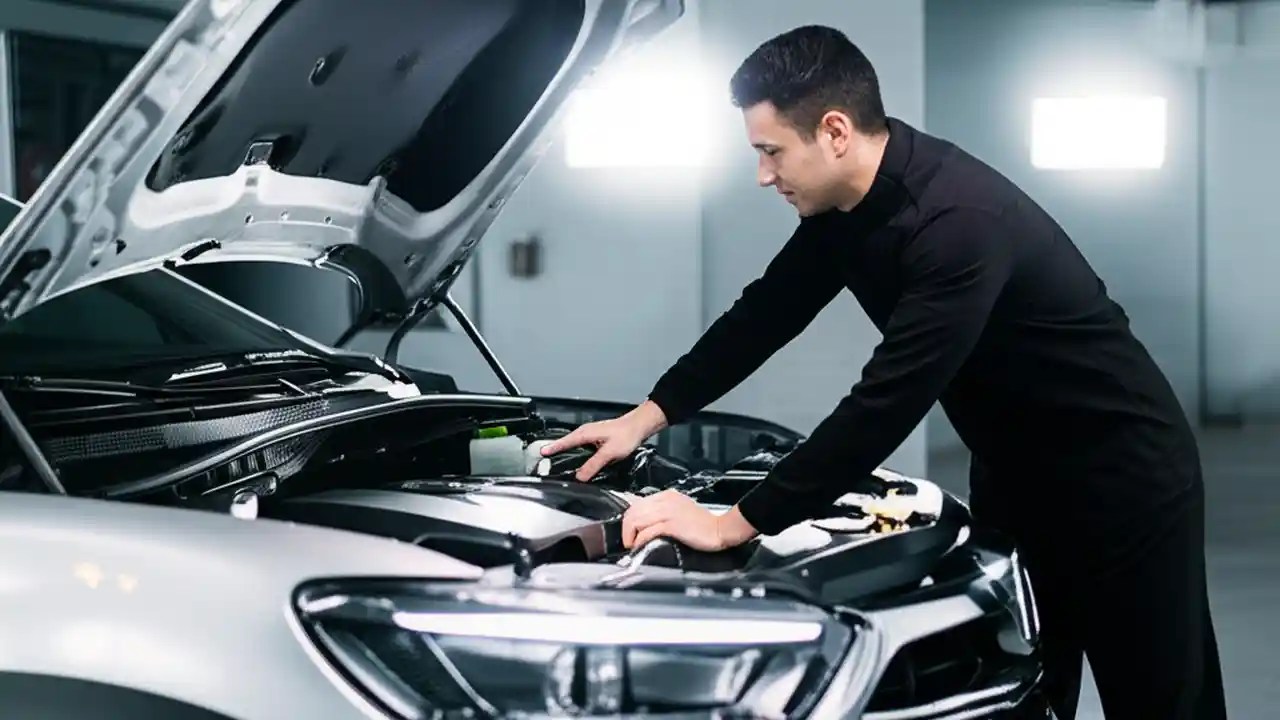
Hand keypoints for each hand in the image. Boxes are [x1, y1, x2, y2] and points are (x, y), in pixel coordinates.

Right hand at [540, 401, 667, 480]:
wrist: (640, 427)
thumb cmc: (626, 435)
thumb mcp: (609, 453)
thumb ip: (594, 465)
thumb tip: (580, 477)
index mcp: (585, 433)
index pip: (564, 442)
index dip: (552, 448)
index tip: (540, 454)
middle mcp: (585, 433)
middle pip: (566, 444)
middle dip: (555, 452)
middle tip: (545, 464)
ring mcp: (591, 436)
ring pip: (574, 447)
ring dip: (567, 455)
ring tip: (558, 466)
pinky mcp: (597, 440)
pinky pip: (582, 449)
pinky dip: (578, 456)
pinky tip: (580, 465)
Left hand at [622, 489, 757, 550]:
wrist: (720, 529)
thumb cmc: (704, 524)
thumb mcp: (681, 511)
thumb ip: (664, 512)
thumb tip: (647, 523)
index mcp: (666, 496)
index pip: (637, 503)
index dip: (629, 520)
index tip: (630, 532)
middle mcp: (665, 500)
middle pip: (633, 511)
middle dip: (626, 529)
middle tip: (629, 542)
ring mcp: (668, 512)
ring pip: (636, 520)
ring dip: (630, 536)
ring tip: (633, 546)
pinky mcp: (671, 525)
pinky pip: (647, 531)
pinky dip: (640, 541)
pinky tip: (641, 547)